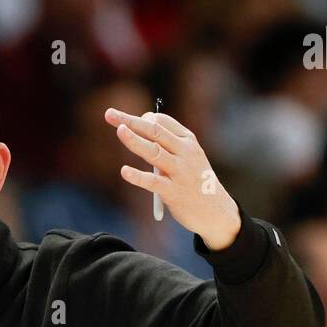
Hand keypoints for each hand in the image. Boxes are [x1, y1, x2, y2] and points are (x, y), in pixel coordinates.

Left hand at [104, 108, 241, 250]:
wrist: (216, 211)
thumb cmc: (195, 180)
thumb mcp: (188, 157)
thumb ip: (168, 143)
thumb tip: (142, 124)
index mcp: (188, 141)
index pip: (163, 122)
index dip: (142, 118)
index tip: (124, 119)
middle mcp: (185, 152)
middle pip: (155, 132)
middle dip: (131, 121)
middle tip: (110, 114)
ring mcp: (180, 172)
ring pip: (154, 152)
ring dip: (135, 141)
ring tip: (120, 131)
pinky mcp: (174, 192)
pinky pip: (153, 182)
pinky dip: (138, 176)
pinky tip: (125, 171)